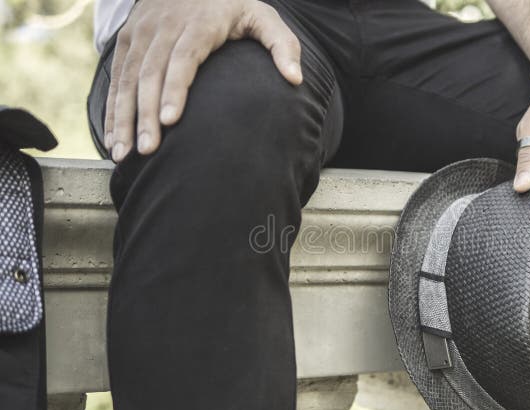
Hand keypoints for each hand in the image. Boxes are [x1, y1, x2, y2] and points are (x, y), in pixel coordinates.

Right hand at [105, 0, 302, 161]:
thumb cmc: (235, 6)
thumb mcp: (263, 17)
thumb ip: (283, 45)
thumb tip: (295, 79)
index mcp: (199, 23)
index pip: (184, 58)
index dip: (174, 89)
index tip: (170, 120)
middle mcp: (164, 26)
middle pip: (150, 72)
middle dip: (145, 113)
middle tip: (147, 150)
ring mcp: (142, 32)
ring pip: (127, 77)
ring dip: (122, 117)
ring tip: (123, 153)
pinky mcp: (128, 39)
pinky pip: (116, 77)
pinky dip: (112, 109)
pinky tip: (114, 139)